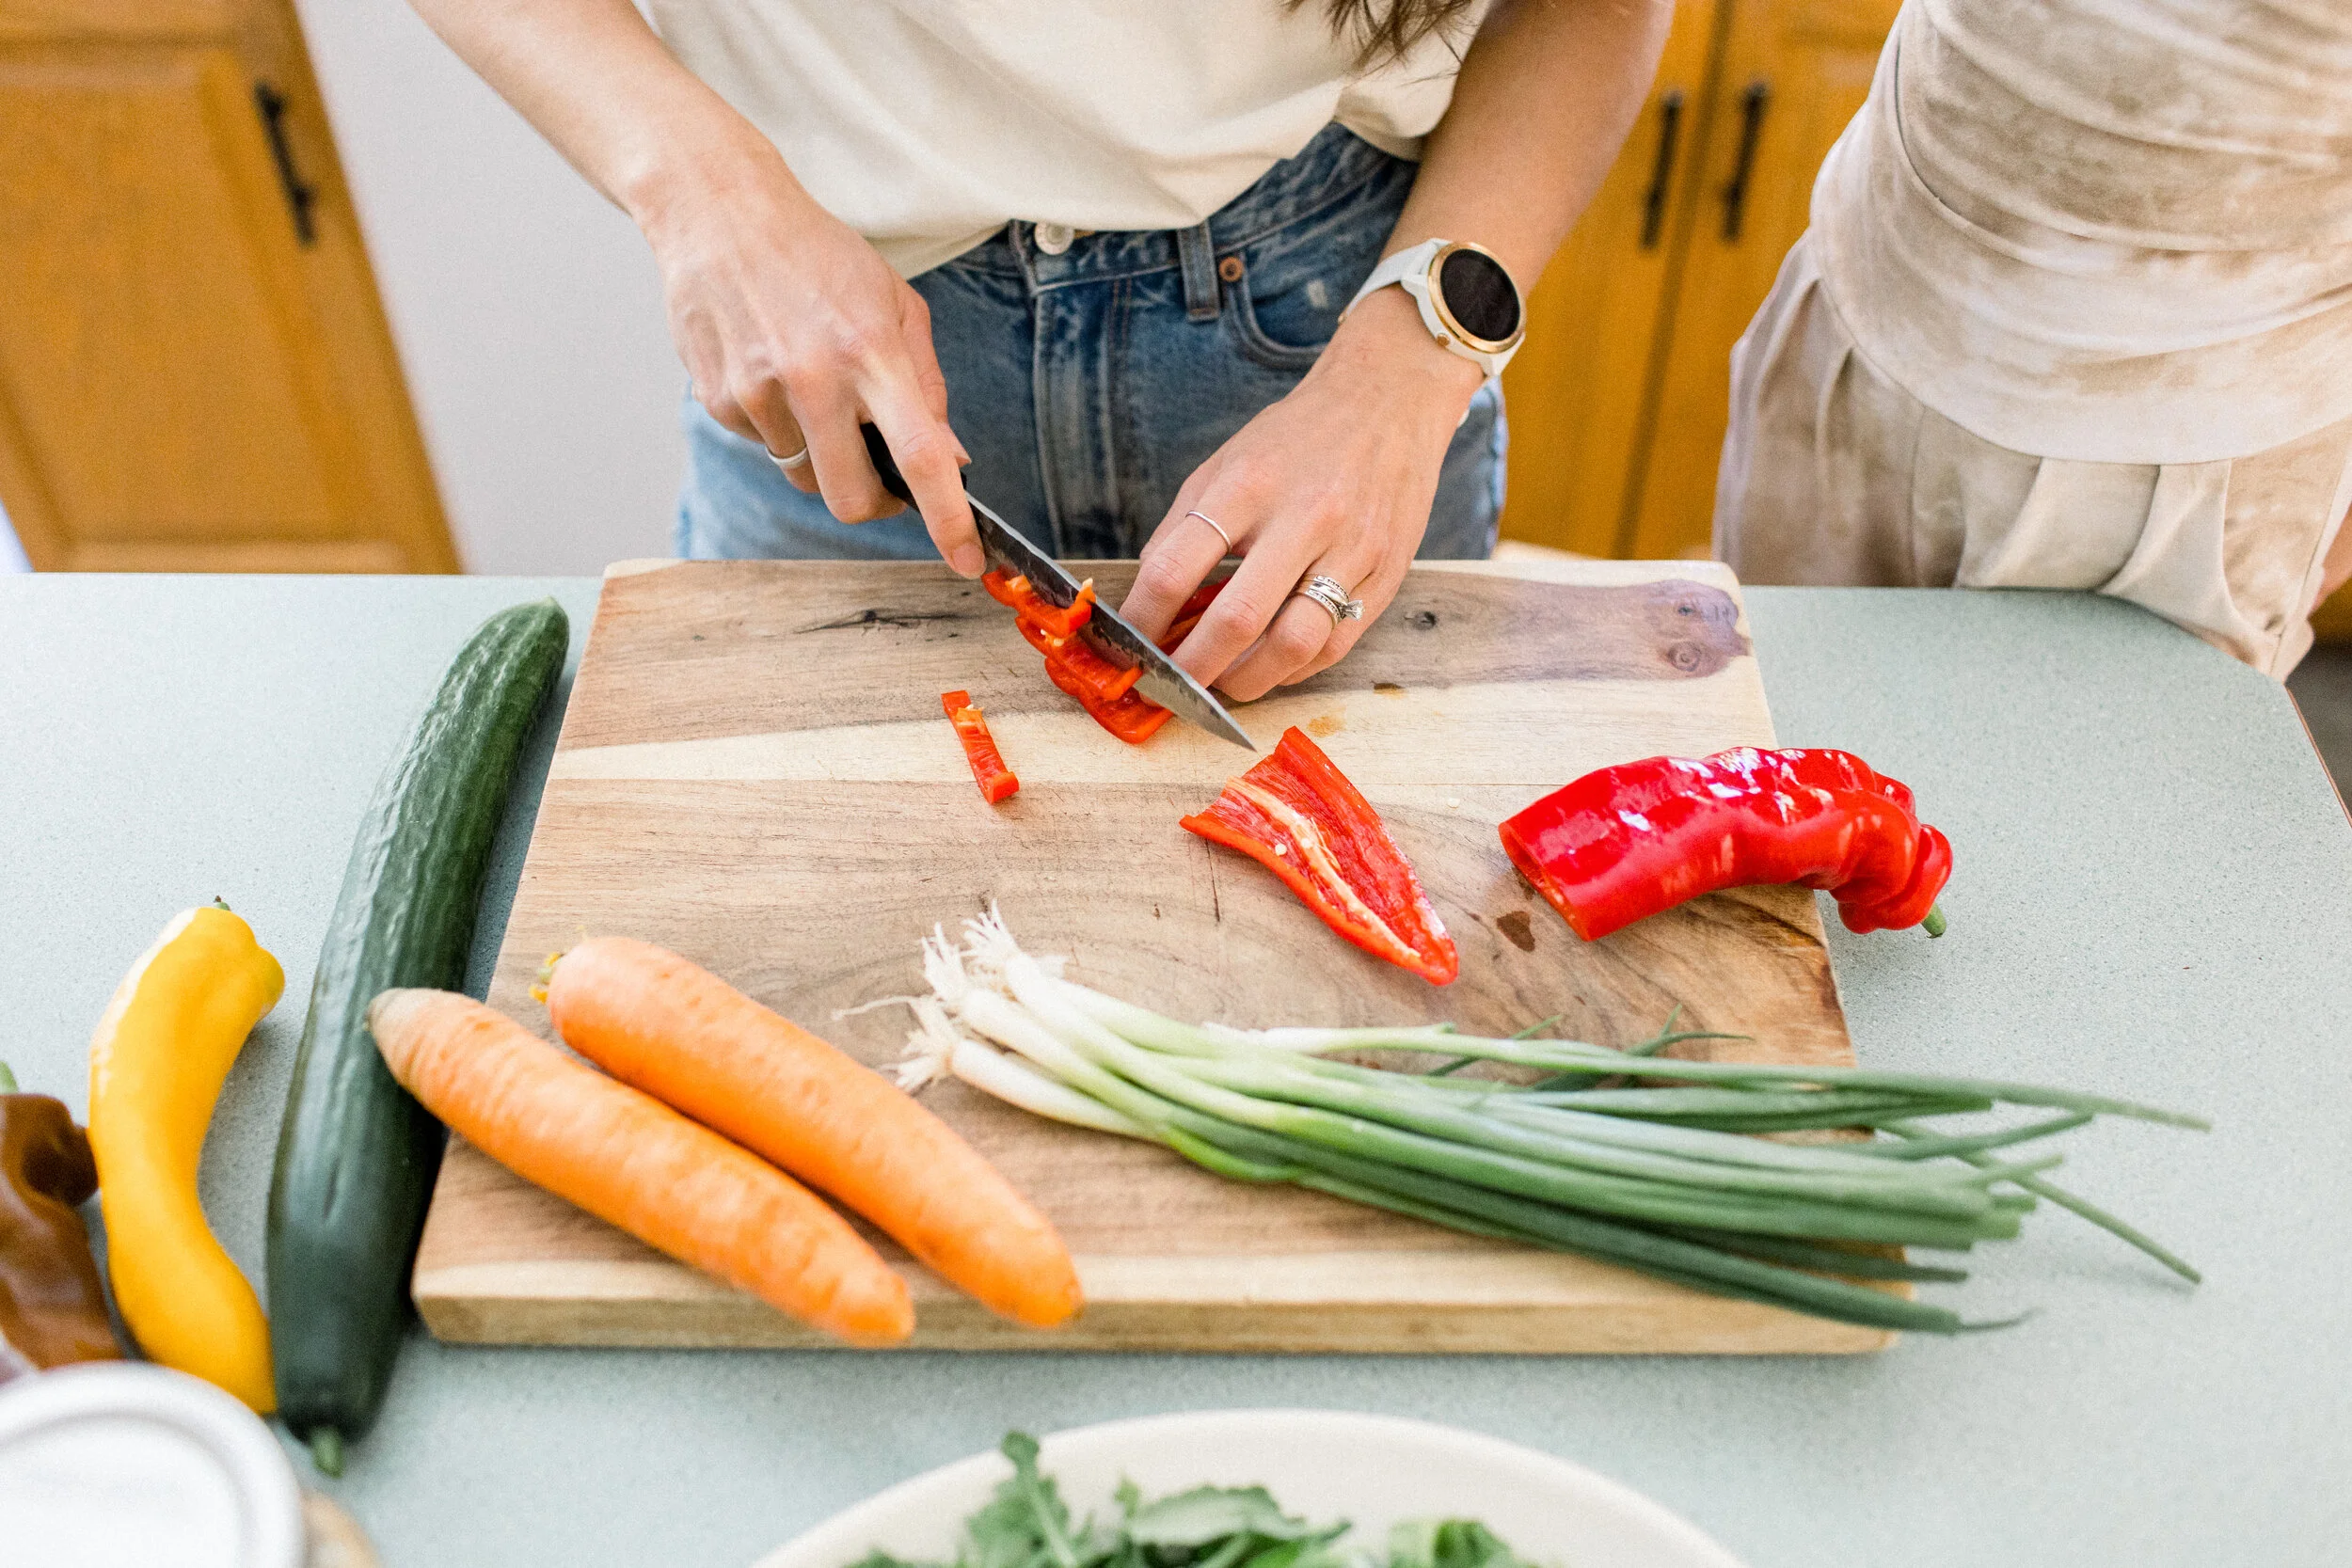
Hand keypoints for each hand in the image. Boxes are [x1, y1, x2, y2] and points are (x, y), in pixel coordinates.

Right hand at [640, 144, 981, 573]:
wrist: (721, 212)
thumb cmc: (819, 257)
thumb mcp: (895, 304)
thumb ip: (927, 385)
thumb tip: (951, 463)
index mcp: (872, 353)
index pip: (921, 455)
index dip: (948, 519)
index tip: (966, 560)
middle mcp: (815, 377)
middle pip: (851, 499)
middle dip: (874, 504)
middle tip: (881, 477)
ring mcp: (760, 391)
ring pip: (803, 475)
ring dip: (819, 451)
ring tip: (812, 385)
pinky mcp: (719, 398)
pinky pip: (764, 446)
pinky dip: (777, 425)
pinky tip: (771, 369)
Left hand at [1119, 287, 1484, 699]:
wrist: (1387, 402)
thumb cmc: (1297, 438)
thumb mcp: (1225, 464)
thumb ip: (1183, 528)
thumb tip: (1148, 597)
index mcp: (1247, 486)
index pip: (1175, 569)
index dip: (1142, 621)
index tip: (1128, 646)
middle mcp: (1303, 518)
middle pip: (1236, 619)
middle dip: (1193, 668)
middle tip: (1171, 685)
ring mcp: (1351, 550)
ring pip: (1293, 646)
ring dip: (1246, 681)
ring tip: (1222, 683)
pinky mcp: (1387, 574)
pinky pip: (1335, 646)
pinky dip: (1294, 669)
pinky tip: (1271, 665)